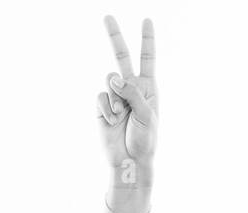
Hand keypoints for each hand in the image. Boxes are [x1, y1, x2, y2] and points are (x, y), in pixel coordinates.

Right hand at [97, 16, 156, 180]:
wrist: (130, 160)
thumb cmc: (145, 139)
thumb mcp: (146, 113)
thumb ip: (131, 92)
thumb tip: (112, 78)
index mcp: (147, 87)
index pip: (147, 57)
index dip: (146, 39)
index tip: (146, 20)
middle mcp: (130, 88)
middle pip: (121, 57)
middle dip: (114, 37)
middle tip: (107, 17)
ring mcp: (114, 97)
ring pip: (109, 81)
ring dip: (115, 97)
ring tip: (121, 116)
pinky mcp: (101, 108)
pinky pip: (100, 97)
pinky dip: (106, 108)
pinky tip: (112, 121)